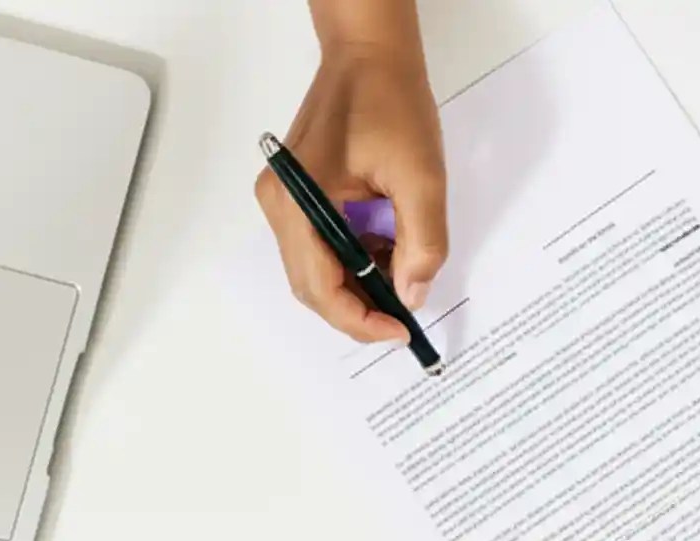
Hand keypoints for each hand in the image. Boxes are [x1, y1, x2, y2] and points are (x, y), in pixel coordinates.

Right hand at [254, 40, 447, 342]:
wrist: (368, 53)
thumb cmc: (389, 100)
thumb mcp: (420, 175)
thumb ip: (421, 241)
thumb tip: (414, 293)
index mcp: (299, 202)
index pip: (320, 287)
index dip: (359, 319)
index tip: (400, 329)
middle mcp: (278, 205)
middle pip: (311, 285)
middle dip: (358, 308)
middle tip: (403, 316)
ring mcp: (282, 198)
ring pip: (314, 268)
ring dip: (356, 283)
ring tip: (401, 277)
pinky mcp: (295, 191)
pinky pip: (318, 244)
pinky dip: (351, 257)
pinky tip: (385, 248)